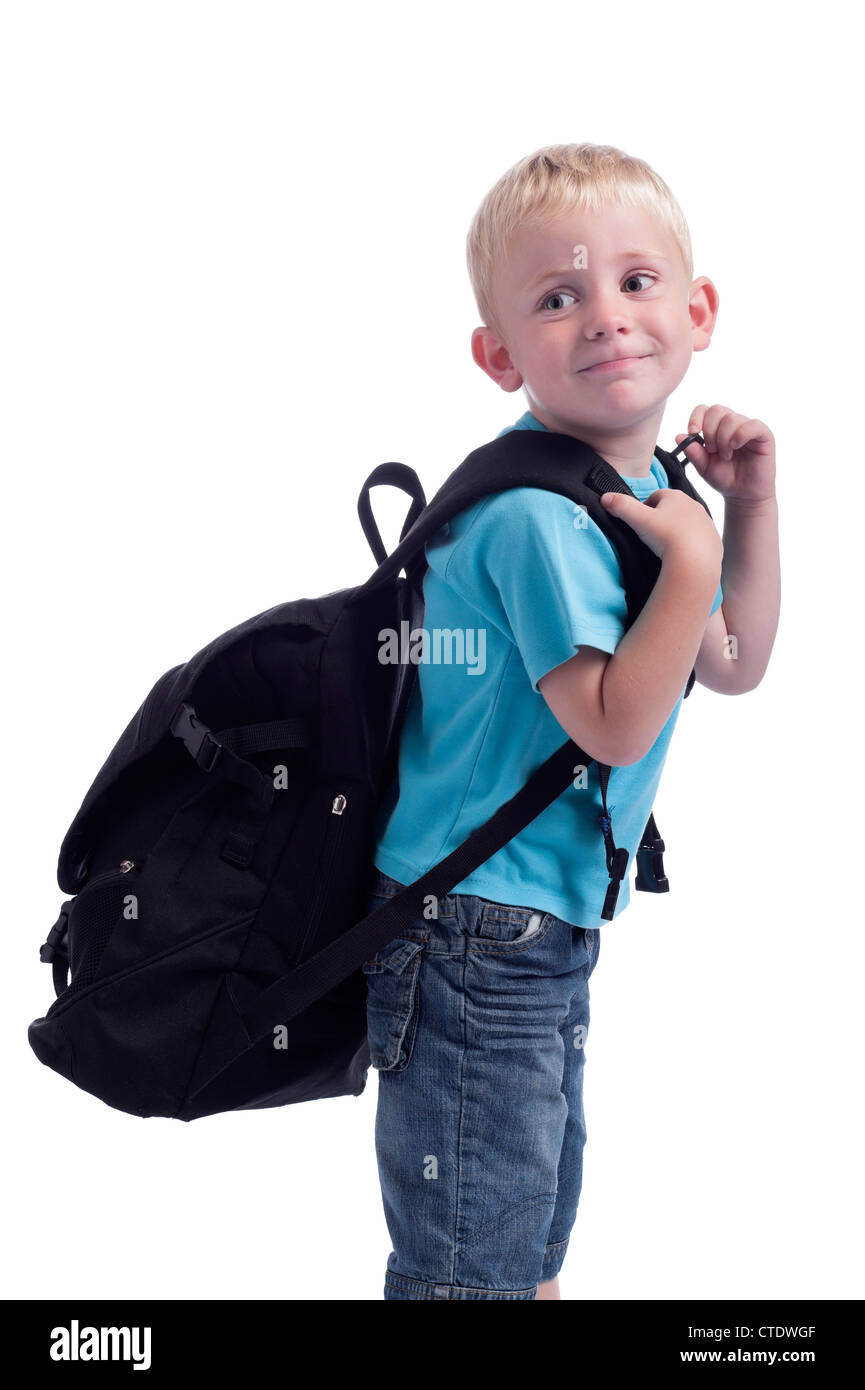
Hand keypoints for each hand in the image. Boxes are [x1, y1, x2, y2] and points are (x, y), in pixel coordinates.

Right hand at [600, 486, 722, 573]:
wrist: (695, 562)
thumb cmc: (666, 537)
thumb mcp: (638, 520)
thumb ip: (621, 506)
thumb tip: (605, 497)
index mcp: (675, 496)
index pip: (655, 496)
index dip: (645, 508)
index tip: (640, 523)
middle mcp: (694, 505)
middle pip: (672, 509)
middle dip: (661, 519)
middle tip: (651, 536)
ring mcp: (706, 523)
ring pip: (686, 524)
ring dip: (676, 532)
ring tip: (666, 548)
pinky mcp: (714, 540)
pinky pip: (698, 540)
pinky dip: (690, 545)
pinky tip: (681, 556)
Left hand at [676, 405, 775, 505]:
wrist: (743, 495)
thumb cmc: (725, 478)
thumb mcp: (704, 467)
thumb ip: (693, 453)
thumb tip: (679, 436)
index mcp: (716, 428)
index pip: (704, 409)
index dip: (696, 417)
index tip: (693, 432)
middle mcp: (732, 423)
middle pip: (716, 410)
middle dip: (709, 431)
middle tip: (712, 451)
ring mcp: (748, 427)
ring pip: (731, 418)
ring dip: (724, 438)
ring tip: (726, 456)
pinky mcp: (763, 435)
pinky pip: (752, 425)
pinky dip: (740, 435)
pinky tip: (735, 447)